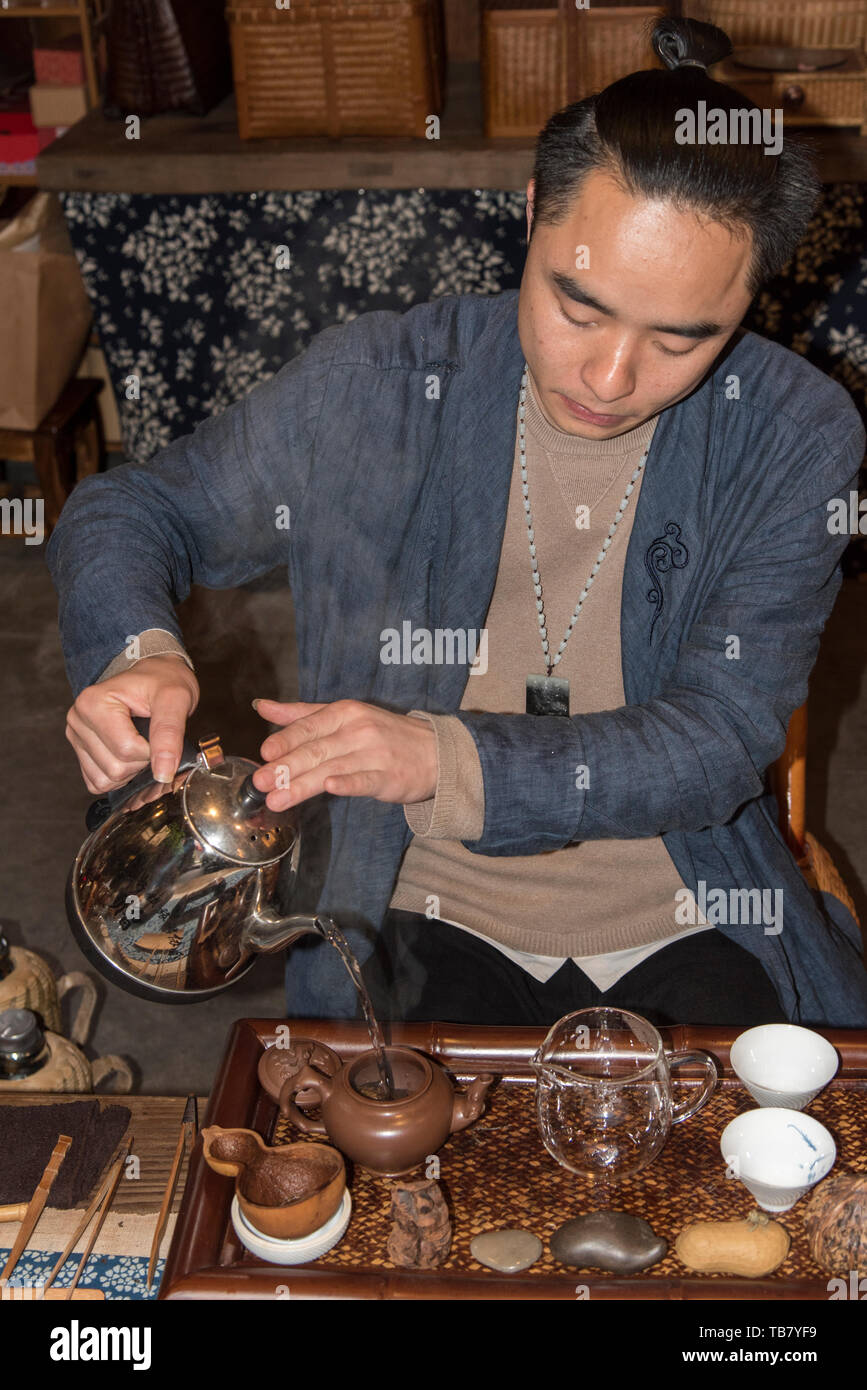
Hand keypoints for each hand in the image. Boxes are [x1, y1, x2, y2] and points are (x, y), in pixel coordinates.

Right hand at [66, 654, 199, 792]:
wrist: (155, 676)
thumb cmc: (163, 681)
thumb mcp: (176, 698)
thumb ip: (169, 733)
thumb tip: (163, 772)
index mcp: (93, 702)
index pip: (126, 749)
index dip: (152, 749)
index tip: (158, 731)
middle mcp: (78, 720)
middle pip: (114, 768)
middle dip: (141, 761)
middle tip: (150, 737)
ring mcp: (77, 737)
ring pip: (105, 780)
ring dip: (131, 770)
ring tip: (140, 743)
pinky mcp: (81, 753)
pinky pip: (98, 783)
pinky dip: (118, 777)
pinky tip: (129, 755)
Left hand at [251, 698, 436, 809]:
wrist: (435, 752)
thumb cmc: (384, 734)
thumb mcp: (344, 716)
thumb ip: (301, 714)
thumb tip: (261, 706)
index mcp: (345, 712)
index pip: (309, 726)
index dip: (285, 740)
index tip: (265, 753)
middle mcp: (358, 729)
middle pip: (316, 750)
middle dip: (285, 767)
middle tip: (260, 782)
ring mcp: (374, 753)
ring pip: (332, 768)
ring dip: (303, 784)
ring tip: (277, 799)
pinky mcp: (388, 777)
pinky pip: (364, 780)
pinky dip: (348, 783)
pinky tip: (330, 788)